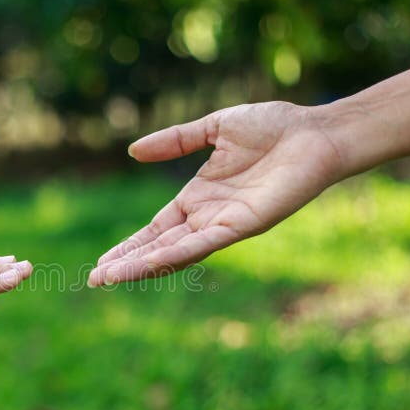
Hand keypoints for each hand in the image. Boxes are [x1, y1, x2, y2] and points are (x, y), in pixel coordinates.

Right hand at [88, 101, 345, 285]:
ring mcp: (224, 224)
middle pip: (158, 246)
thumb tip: (133, 151)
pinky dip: (176, 254)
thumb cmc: (273, 127)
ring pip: (175, 252)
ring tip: (111, 278)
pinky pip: (204, 243)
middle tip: (95, 281)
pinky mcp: (244, 226)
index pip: (155, 229)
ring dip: (142, 266)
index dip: (129, 245)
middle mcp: (208, 217)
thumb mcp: (213, 128)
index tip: (102, 262)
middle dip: (127, 263)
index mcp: (198, 197)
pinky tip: (151, 263)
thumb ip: (175, 142)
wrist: (314, 131)